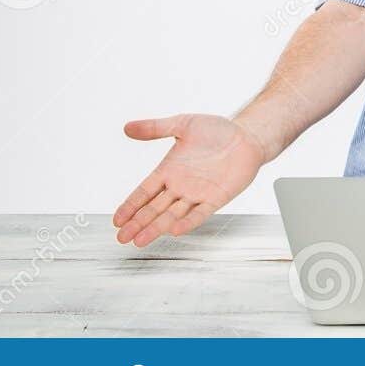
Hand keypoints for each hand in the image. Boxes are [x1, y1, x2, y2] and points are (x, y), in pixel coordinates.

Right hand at [113, 114, 267, 246]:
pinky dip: (188, 222)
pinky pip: (200, 213)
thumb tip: (128, 127)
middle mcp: (180, 186)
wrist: (247, 135)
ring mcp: (198, 194)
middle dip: (138, 223)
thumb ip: (156, 128)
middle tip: (122, 238)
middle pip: (154, 208)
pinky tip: (174, 230)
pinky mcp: (217, 198)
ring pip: (172, 215)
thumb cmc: (217, 131)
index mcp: (169, 170)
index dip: (130, 205)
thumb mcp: (183, 125)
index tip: (117, 220)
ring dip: (156, 227)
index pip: (144, 192)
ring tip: (140, 240)